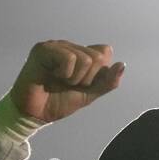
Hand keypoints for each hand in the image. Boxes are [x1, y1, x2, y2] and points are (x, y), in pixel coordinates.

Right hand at [8, 40, 124, 123]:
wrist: (36, 114)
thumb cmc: (58, 102)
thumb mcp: (89, 94)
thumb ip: (107, 82)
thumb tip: (122, 65)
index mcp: (81, 53)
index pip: (104, 54)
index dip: (97, 76)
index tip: (81, 85)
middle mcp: (70, 47)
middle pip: (97, 57)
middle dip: (86, 79)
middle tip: (68, 84)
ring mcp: (56, 46)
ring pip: (85, 59)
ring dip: (75, 78)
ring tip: (58, 81)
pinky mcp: (43, 49)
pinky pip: (69, 58)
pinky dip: (64, 74)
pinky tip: (51, 76)